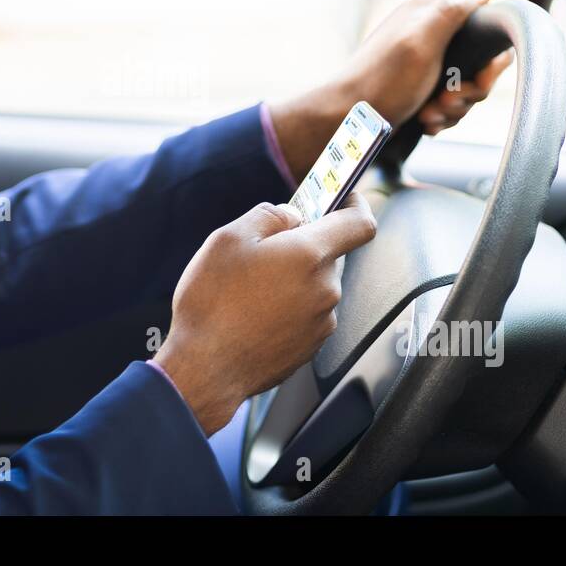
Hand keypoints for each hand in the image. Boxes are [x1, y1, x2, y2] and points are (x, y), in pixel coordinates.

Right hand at [153, 194, 377, 435]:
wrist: (205, 368)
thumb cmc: (213, 303)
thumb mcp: (228, 239)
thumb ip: (268, 216)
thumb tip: (291, 216)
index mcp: (309, 255)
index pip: (359, 223)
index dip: (356, 204)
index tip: (347, 197)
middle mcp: (325, 289)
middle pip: (328, 254)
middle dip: (302, 247)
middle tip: (263, 251)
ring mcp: (321, 322)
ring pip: (315, 285)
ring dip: (293, 279)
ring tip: (249, 289)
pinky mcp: (310, 347)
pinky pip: (307, 313)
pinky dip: (288, 307)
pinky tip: (254, 313)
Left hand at [269, 0, 513, 181]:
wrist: (349, 120)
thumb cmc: (383, 81)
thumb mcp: (421, 40)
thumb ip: (455, 9)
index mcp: (433, 10)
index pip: (489, 30)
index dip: (490, 63)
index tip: (477, 80)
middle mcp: (432, 30)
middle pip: (482, 65)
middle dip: (468, 91)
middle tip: (443, 100)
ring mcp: (427, 60)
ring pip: (468, 89)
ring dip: (452, 108)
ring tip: (427, 113)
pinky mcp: (422, 85)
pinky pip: (451, 104)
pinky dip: (441, 116)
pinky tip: (424, 119)